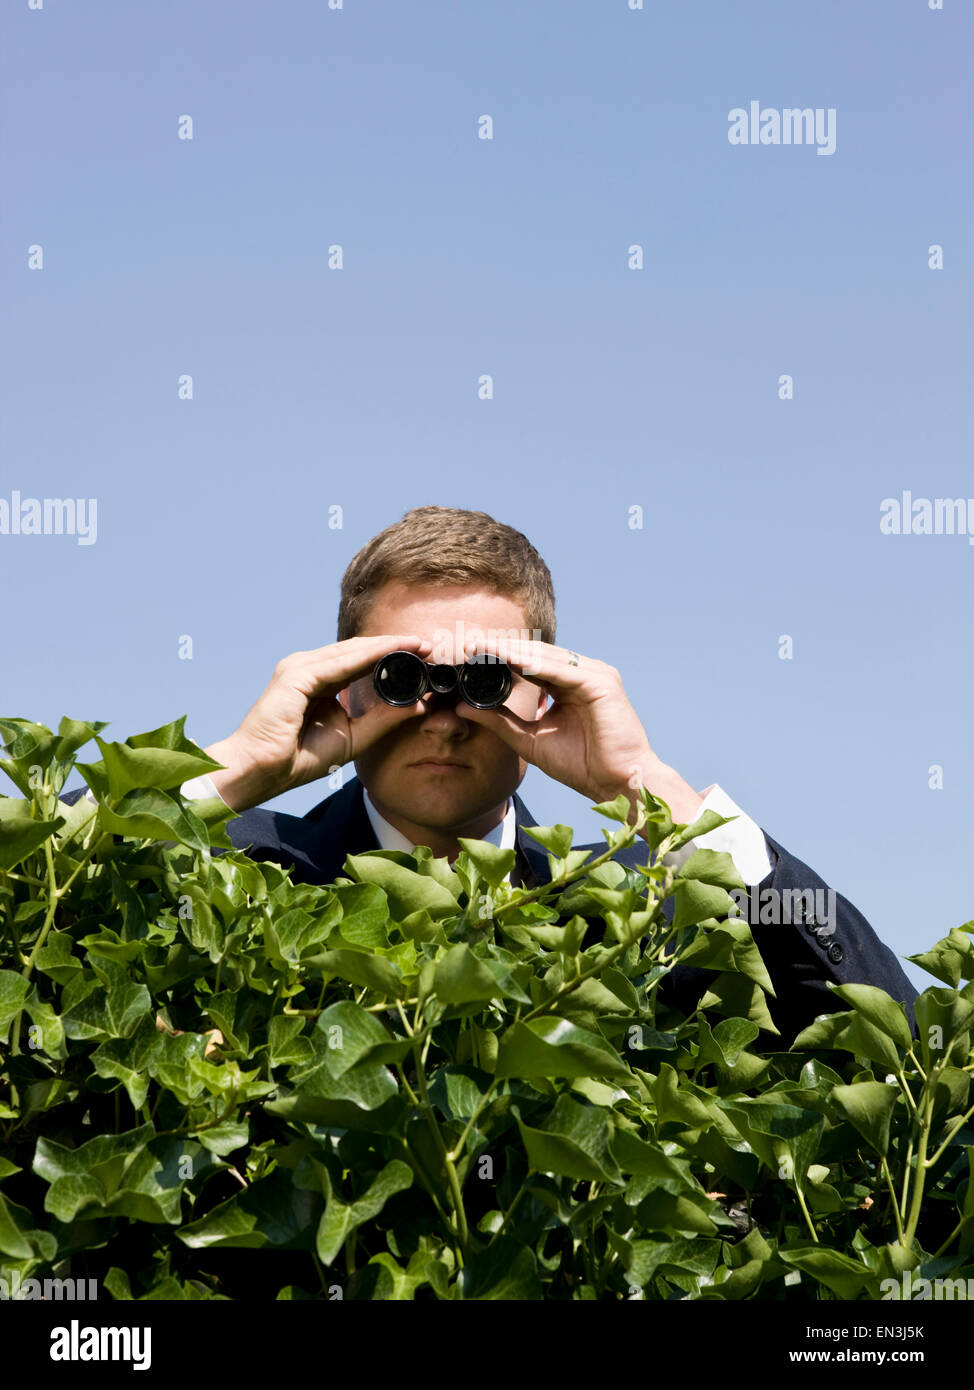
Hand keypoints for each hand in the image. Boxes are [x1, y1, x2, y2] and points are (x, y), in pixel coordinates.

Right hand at [205, 635, 434, 810]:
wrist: (260, 772)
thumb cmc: (298, 759)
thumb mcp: (353, 738)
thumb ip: (383, 720)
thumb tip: (419, 704)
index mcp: (318, 681)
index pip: (361, 661)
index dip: (392, 657)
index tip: (425, 657)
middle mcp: (308, 668)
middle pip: (359, 651)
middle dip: (395, 646)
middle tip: (430, 645)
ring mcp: (299, 668)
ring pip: (352, 651)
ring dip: (387, 645)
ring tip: (419, 644)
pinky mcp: (295, 675)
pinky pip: (340, 662)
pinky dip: (369, 655)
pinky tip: (393, 652)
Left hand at [456, 635, 704, 825]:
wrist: (618, 785)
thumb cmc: (583, 765)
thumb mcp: (530, 740)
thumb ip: (500, 721)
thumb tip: (463, 707)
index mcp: (569, 684)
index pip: (528, 662)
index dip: (498, 657)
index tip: (465, 654)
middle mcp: (583, 673)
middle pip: (535, 653)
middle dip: (500, 648)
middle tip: (466, 642)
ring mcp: (595, 674)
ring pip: (546, 657)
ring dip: (512, 651)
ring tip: (481, 646)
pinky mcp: (602, 683)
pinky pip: (563, 670)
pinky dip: (536, 664)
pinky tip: (511, 660)